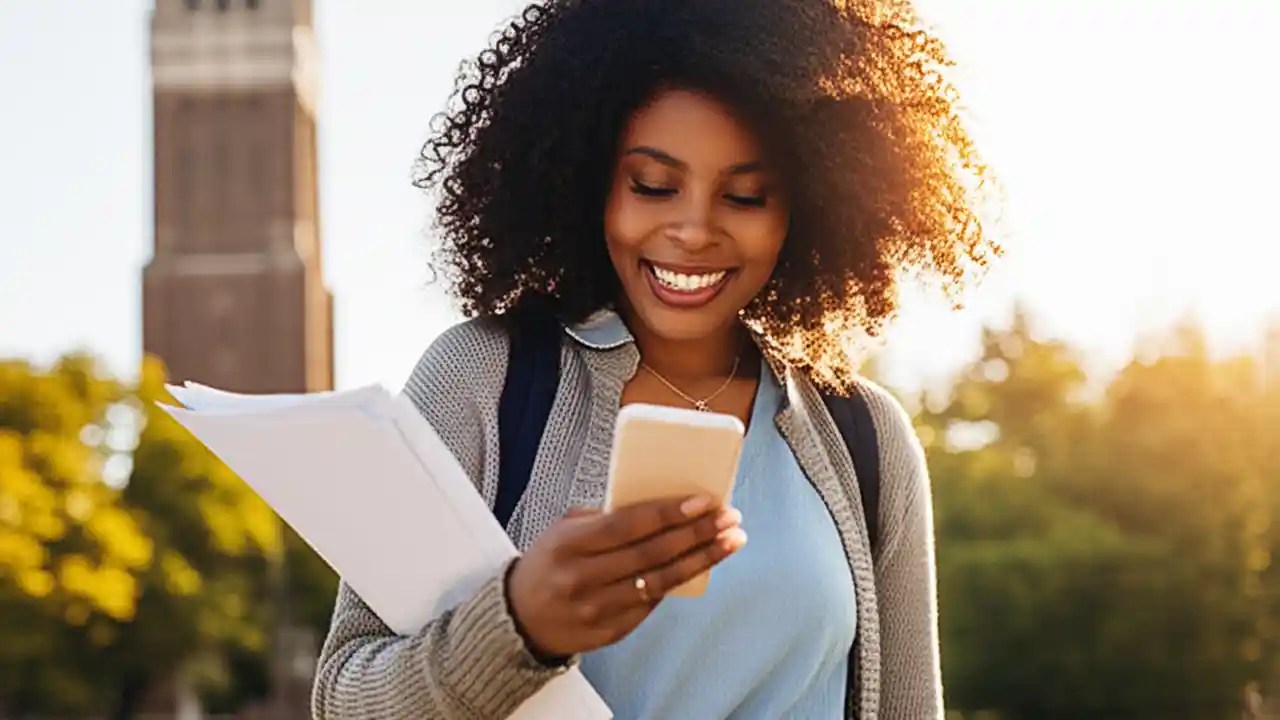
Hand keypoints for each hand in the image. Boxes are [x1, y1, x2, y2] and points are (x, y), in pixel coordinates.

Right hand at [505, 495, 745, 658]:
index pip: (629, 526)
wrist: (519, 617)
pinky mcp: (610, 632)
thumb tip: (662, 506)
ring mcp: (597, 610)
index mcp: (570, 545)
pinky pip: (652, 604)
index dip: (669, 513)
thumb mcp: (564, 529)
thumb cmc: (550, 561)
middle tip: (729, 518)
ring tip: (731, 541)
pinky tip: (700, 564)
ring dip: (701, 560)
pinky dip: (678, 582)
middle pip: (652, 554)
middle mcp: (583, 579)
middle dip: (697, 534)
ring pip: (660, 582)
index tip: (704, 501)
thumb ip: (606, 518)